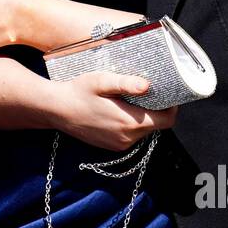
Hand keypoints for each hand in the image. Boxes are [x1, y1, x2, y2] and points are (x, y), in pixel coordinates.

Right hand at [46, 71, 178, 151]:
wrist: (55, 110)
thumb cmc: (78, 92)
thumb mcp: (101, 81)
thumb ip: (125, 83)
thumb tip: (147, 86)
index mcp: (128, 122)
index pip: (166, 121)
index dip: (172, 108)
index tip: (168, 94)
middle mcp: (127, 138)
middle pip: (156, 125)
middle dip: (157, 109)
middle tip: (149, 91)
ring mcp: (119, 145)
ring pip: (144, 131)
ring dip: (143, 117)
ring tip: (131, 99)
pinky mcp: (112, 146)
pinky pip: (131, 136)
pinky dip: (131, 124)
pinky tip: (120, 110)